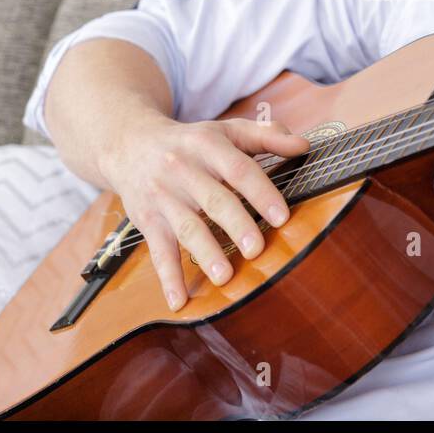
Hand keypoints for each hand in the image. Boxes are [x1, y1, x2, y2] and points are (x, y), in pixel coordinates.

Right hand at [99, 116, 310, 310]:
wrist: (129, 145)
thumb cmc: (190, 142)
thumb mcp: (226, 131)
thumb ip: (266, 135)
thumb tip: (304, 146)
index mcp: (208, 145)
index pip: (238, 169)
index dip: (261, 192)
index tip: (282, 217)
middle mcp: (183, 169)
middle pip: (214, 200)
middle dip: (236, 225)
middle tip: (256, 250)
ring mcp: (163, 196)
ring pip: (186, 227)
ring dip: (205, 253)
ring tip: (225, 277)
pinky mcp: (147, 220)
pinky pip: (158, 251)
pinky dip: (167, 278)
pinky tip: (178, 301)